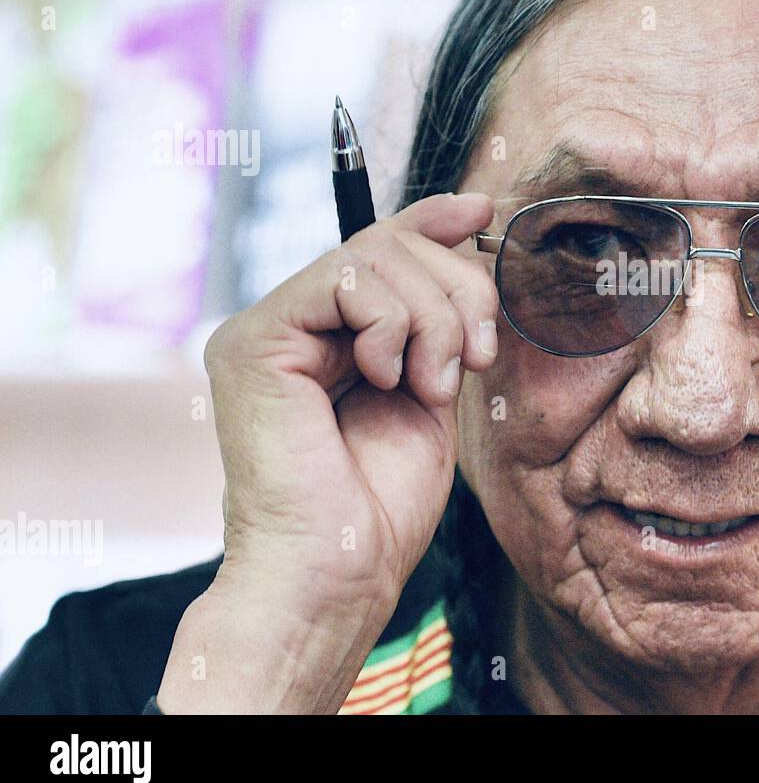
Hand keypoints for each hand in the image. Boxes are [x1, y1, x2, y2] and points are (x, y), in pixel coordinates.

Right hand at [159, 192, 497, 711]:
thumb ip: (439, 317)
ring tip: (432, 385)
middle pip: (391, 244)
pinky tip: (386, 379)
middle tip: (475, 358)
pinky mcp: (254, 339)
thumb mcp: (432, 386)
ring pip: (377, 255)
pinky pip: (348, 279)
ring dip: (434, 318)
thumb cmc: (383, 503)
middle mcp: (291, 326)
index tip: (482, 212)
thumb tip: (465, 227)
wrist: (339, 570)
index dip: (432, 220)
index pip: (381, 249)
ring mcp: (267, 330)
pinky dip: (394, 325)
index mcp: (328, 338)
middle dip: (459, 290)